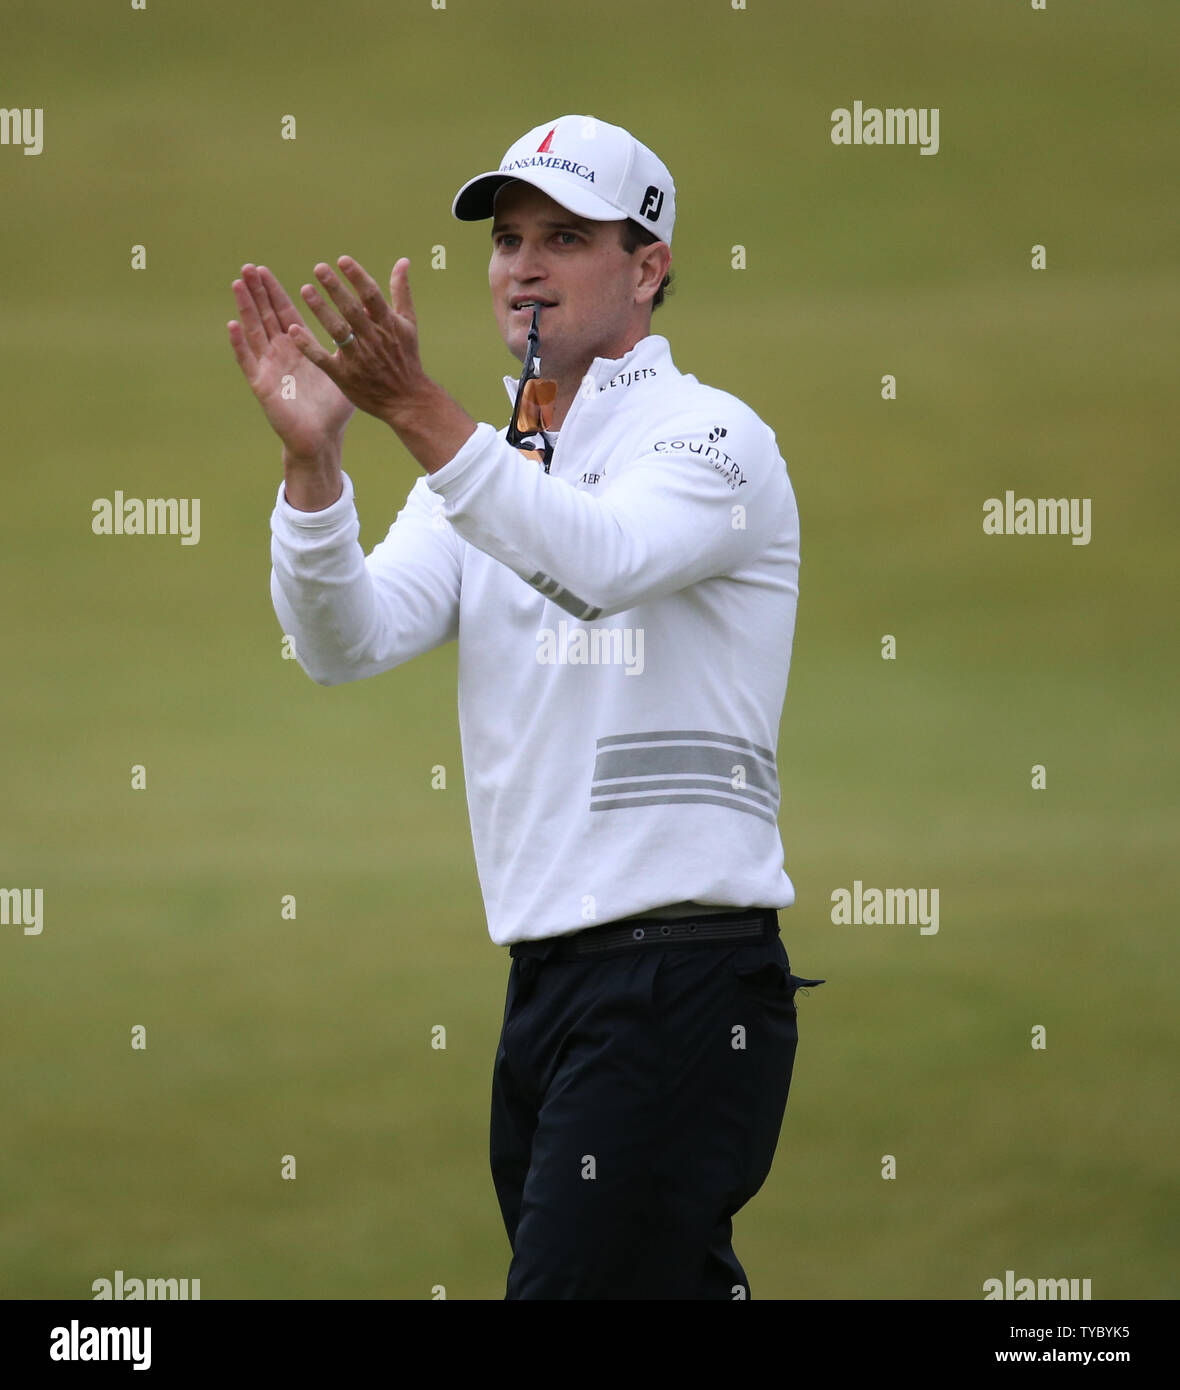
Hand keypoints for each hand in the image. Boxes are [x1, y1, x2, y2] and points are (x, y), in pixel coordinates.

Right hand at [228, 263, 354, 459]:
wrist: (322, 440)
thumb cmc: (334, 410)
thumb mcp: (343, 370)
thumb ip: (350, 346)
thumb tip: (366, 323)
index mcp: (300, 349)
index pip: (284, 313)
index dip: (274, 292)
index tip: (264, 269)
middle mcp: (281, 354)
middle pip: (266, 316)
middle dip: (257, 292)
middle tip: (248, 267)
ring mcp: (269, 368)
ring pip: (254, 332)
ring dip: (246, 308)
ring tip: (238, 284)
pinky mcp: (262, 385)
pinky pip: (248, 361)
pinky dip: (240, 343)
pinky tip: (233, 324)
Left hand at [287, 256, 428, 427]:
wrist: (407, 400)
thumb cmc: (406, 357)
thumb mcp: (408, 323)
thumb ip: (401, 291)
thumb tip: (403, 261)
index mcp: (388, 325)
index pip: (372, 296)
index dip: (357, 277)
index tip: (342, 260)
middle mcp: (373, 339)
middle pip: (352, 310)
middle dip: (336, 289)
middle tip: (319, 268)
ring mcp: (358, 358)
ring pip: (337, 331)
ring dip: (321, 310)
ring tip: (305, 290)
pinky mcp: (345, 376)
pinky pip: (323, 359)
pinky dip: (309, 346)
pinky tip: (294, 331)